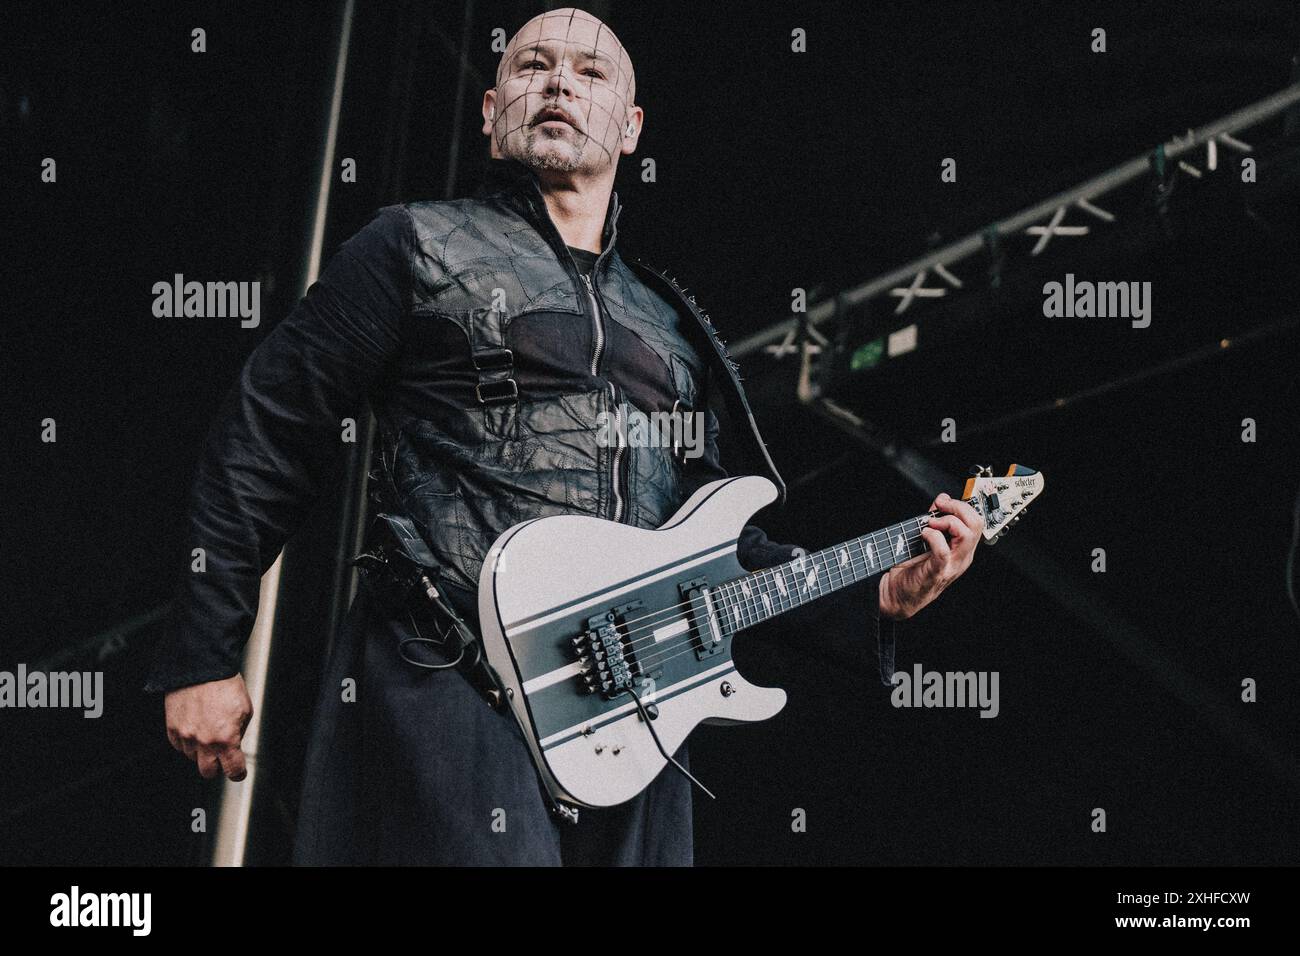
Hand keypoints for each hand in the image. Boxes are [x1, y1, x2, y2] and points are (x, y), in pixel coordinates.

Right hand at [164, 674, 252, 781]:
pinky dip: (187, 742)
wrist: (201, 667)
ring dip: (201, 751)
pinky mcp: (172, 728)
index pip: (232, 769)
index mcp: (225, 739)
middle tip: (221, 756)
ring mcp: (186, 736)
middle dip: (216, 766)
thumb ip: (239, 733)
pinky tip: (195, 727)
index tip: (238, 772)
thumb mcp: (245, 710)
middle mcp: (204, 742)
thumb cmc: (225, 686)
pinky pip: (179, 745)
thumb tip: (235, 745)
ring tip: (207, 731)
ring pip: (192, 757)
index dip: (237, 773)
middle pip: (208, 771)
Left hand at [878, 492, 983, 620]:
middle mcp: (962, 557)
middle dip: (958, 508)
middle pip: (976, 524)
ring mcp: (952, 565)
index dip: (960, 505)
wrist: (897, 595)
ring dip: (947, 521)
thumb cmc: (911, 569)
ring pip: (967, 535)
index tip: (943, 501)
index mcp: (962, 549)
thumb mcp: (926, 540)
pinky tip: (923, 534)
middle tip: (940, 508)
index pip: (976, 521)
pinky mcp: (937, 572)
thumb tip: (940, 502)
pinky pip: (943, 550)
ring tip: (931, 523)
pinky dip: (933, 537)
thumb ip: (935, 522)